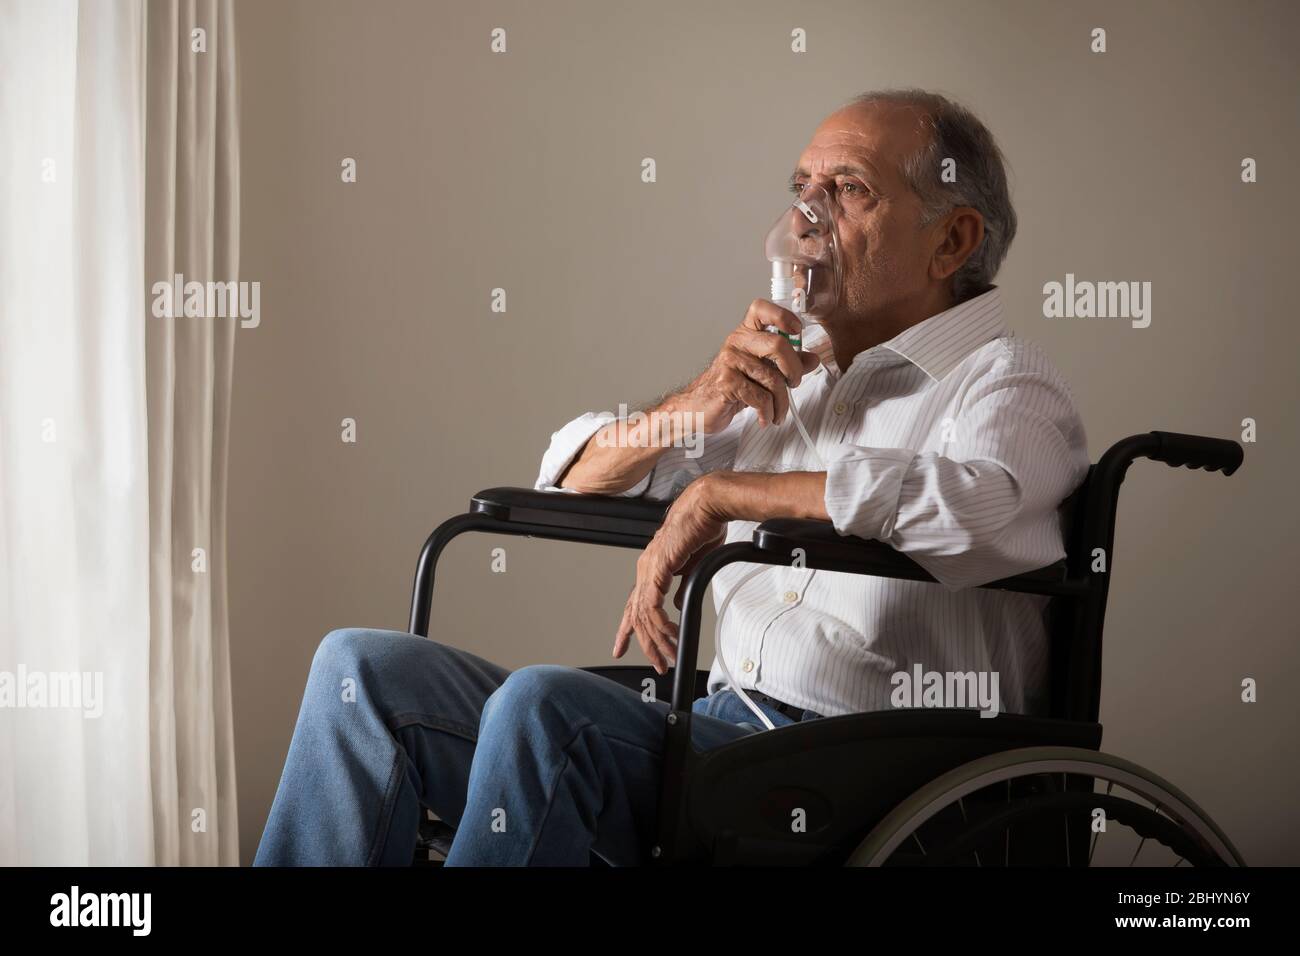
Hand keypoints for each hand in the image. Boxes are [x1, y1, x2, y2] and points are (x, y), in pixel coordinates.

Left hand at [613, 477, 727, 673]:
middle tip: (657, 664)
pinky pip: (652, 605)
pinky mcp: (658, 568)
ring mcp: (649, 568)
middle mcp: (645, 568)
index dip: (627, 628)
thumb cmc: (703, 528)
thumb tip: (676, 604)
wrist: (708, 507)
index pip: (634, 604)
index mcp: (652, 567)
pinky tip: (670, 633)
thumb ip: (682, 586)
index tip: (621, 646)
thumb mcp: (692, 566)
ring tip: (669, 655)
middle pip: (636, 615)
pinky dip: (660, 623)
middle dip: (645, 643)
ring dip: (657, 639)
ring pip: (643, 614)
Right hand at [668, 300, 821, 433]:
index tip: (796, 330)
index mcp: (745, 334)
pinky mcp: (726, 383)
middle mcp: (736, 342)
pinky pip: (760, 397)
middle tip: (794, 384)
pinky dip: (768, 413)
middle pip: (777, 345)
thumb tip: (813, 359)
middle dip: (793, 370)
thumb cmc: (729, 387)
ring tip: (779, 412)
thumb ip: (787, 364)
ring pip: (772, 379)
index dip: (782, 315)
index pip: (761, 309)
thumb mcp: (761, 372)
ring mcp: (730, 362)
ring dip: (781, 402)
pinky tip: (765, 418)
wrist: (698, 407)